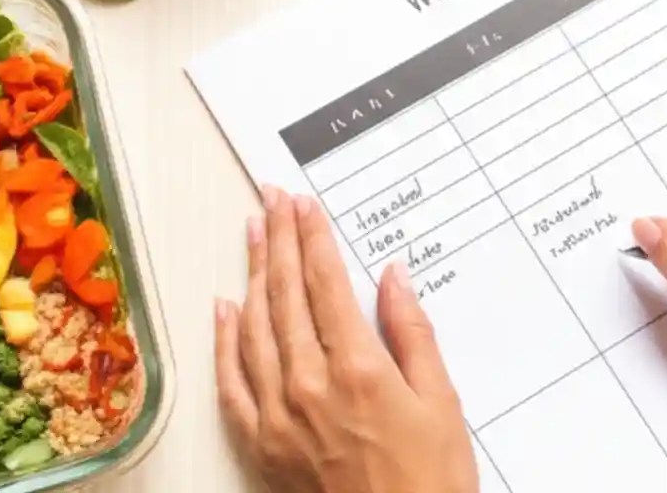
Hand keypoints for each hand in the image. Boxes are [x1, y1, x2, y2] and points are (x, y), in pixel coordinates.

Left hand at [214, 187, 477, 492]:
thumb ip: (412, 332)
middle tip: (272, 201)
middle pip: (285, 296)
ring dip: (251, 276)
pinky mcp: (262, 443)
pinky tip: (224, 309)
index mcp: (359, 368)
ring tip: (251, 235)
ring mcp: (279, 414)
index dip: (312, 238)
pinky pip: (232, 381)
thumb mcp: (441, 399)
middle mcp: (310, 384)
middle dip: (278, 241)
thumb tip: (393, 277)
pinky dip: (225, 340)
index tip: (304, 205)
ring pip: (254, 328)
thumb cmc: (431, 478)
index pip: (326, 284)